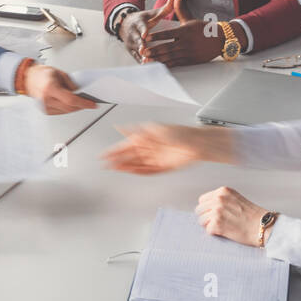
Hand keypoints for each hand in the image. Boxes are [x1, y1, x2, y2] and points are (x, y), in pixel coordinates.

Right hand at [22, 65, 96, 114]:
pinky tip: (71, 104)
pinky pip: (61, 112)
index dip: (84, 103)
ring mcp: (45, 106)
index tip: (93, 104)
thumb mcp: (60, 73)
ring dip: (75, 107)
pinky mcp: (45, 110)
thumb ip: (71, 84)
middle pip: (69, 108)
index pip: (71, 100)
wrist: (29, 79)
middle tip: (89, 102)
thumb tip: (80, 93)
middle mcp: (46, 99)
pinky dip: (68, 108)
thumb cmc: (42, 74)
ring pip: (66, 111)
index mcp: (50, 88)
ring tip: (81, 101)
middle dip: (81, 106)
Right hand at [102, 122, 234, 174]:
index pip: (126, 144)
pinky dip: (138, 172)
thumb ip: (136, 130)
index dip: (114, 150)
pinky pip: (147, 171)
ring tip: (115, 169)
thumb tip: (121, 128)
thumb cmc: (179, 132)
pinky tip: (131, 172)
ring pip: (136, 164)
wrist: (197, 143)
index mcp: (146, 136)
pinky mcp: (163, 167)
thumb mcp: (154, 128)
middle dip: (117, 160)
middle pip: (129, 155)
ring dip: (125, 167)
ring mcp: (156, 158)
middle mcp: (150, 147)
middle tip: (106, 164)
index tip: (104, 154)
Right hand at [118, 0, 184, 60]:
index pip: (141, 27)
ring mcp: (131, 43)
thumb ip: (165, 8)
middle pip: (137, 40)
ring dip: (141, 56)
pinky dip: (141, 61)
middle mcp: (133, 33)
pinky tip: (147, 67)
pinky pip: (136, 57)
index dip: (143, 31)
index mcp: (139, 23)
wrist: (125, 24)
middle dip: (141, 46)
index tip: (145, 34)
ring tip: (147, 61)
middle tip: (145, 50)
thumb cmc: (143, 19)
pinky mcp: (131, 50)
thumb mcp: (152, 14)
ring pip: (136, 50)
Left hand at [140, 19, 225, 66]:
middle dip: (154, 50)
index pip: (168, 34)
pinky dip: (167, 65)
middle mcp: (186, 43)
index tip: (146, 37)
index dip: (156, 36)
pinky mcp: (191, 61)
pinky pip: (177, 63)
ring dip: (158, 59)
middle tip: (142, 51)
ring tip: (147, 60)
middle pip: (167, 47)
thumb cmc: (204, 29)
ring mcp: (189, 53)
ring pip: (170, 57)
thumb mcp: (190, 19)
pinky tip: (159, 66)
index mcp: (185, 31)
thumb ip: (180, 9)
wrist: (220, 40)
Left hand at [196, 186, 270, 246]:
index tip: (214, 214)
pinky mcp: (217, 224)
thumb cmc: (252, 215)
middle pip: (199, 210)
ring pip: (201, 220)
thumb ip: (222, 199)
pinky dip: (215, 233)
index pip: (202, 200)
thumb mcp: (235, 199)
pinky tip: (225, 232)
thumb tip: (206, 206)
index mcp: (223, 191)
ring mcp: (217, 211)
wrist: (263, 226)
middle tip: (217, 223)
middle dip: (206, 217)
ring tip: (222, 227)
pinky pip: (208, 230)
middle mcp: (218, 199)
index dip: (207, 209)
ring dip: (209, 225)